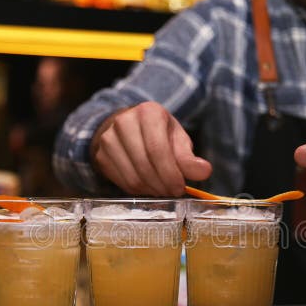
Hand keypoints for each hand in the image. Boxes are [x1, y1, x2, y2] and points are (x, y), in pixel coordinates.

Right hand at [91, 101, 211, 195]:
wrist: (128, 128)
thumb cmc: (158, 134)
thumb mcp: (177, 139)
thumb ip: (189, 157)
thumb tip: (203, 172)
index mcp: (148, 113)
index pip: (158, 149)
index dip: (170, 173)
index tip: (180, 187)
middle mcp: (124, 122)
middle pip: (145, 165)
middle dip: (163, 185)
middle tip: (173, 192)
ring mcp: (108, 139)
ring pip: (133, 177)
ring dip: (152, 190)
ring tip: (163, 190)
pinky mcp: (101, 156)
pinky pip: (122, 183)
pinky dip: (139, 191)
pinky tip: (149, 187)